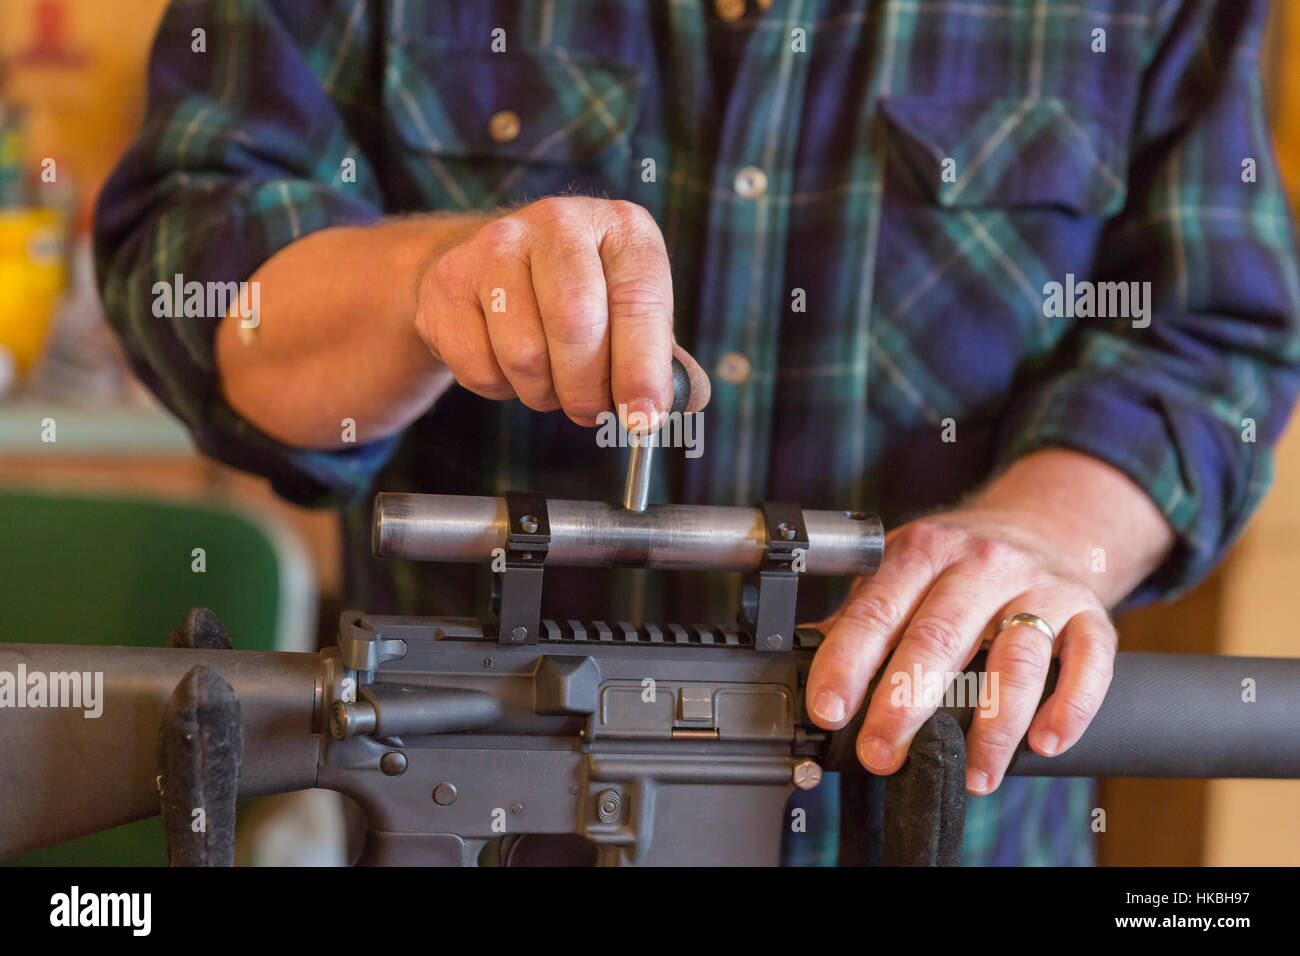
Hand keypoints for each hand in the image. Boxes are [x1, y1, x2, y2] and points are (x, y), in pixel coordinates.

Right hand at [415, 197, 709, 429]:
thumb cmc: (577, 298)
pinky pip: (478, 367)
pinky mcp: (449, 281)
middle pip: (575, 323)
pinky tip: (508, 366)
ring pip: (525, 353)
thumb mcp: (629, 314)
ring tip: (549, 382)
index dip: (642, 368)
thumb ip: (664, 359)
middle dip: (587, 389)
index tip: (643, 418)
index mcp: (620, 228)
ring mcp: (496, 245)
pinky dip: (499, 389)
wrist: (487, 270)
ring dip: (542, 393)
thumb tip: (691, 398)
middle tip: (590, 412)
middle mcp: (559, 222)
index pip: (638, 299)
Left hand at [806, 507, 1114, 792]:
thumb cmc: (961, 561)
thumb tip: (795, 661)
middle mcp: (981, 564)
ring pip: (1016, 658)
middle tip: (882, 753)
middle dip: (905, 704)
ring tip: (973, 774)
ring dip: (994, 726)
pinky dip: (1069, 706)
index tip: (829, 709)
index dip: (847, 662)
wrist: (1045, 524)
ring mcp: (1039, 587)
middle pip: (939, 638)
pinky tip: (1045, 742)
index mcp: (922, 552)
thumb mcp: (902, 569)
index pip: (876, 610)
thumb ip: (860, 615)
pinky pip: (1088, 662)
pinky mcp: (1089, 614)